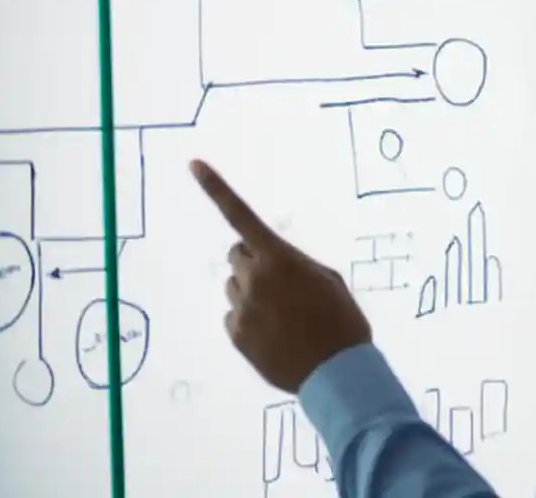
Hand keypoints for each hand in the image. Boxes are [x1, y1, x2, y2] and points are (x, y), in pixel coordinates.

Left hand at [191, 159, 370, 392]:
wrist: (338, 373)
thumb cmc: (342, 321)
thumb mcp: (328, 281)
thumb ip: (296, 265)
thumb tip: (274, 265)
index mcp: (280, 258)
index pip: (241, 216)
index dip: (215, 188)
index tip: (193, 164)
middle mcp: (255, 278)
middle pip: (238, 255)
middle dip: (254, 262)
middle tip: (280, 283)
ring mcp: (242, 308)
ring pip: (235, 286)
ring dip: (253, 292)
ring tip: (283, 316)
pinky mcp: (236, 334)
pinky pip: (234, 316)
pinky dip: (250, 321)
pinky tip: (275, 334)